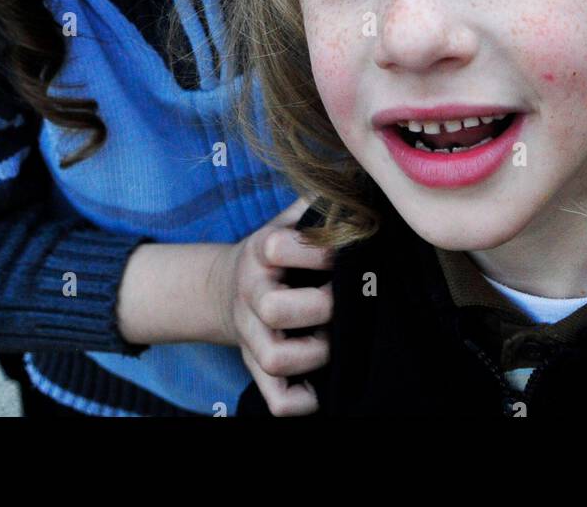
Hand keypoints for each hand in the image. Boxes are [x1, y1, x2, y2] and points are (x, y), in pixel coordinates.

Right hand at [213, 197, 332, 415]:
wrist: (226, 287)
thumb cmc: (274, 252)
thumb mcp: (286, 221)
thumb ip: (317, 205)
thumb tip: (361, 185)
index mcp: (259, 252)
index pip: (276, 247)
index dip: (316, 249)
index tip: (347, 249)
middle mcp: (250, 293)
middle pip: (275, 308)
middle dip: (321, 306)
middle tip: (348, 300)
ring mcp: (250, 335)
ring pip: (273, 358)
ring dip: (315, 354)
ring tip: (338, 341)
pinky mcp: (254, 369)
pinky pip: (275, 399)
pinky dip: (300, 402)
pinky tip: (323, 389)